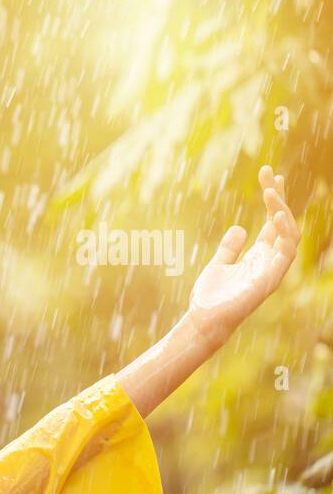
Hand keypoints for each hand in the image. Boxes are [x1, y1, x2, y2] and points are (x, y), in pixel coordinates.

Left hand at [185, 166, 299, 348]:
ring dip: (282, 212)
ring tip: (270, 192)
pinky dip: (284, 234)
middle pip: (282, 222)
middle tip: (270, 173)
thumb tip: (240, 227)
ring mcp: (272, 269)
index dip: (274, 199)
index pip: (272, 222)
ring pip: (289, 234)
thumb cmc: (211, 298)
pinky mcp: (270, 279)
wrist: (203, 321)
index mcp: (258, 255)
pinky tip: (275, 215)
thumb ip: (229, 248)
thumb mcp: (218, 265)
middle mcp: (269, 260)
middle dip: (278, 197)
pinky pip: (286, 253)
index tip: (269, 175)